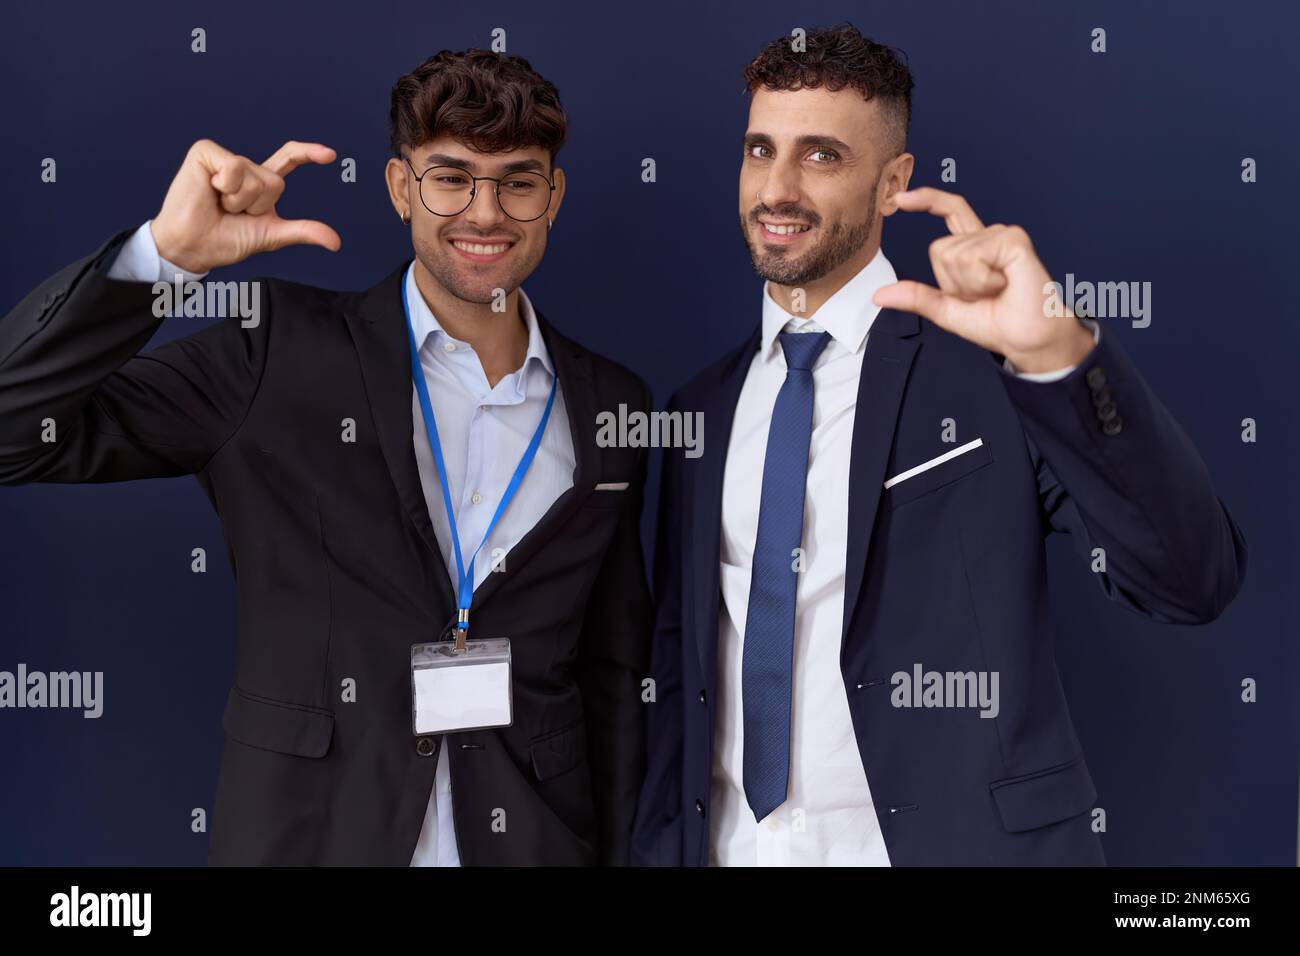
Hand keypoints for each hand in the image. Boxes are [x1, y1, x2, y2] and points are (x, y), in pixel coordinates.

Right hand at [150, 139, 340, 272]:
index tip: (331, 156)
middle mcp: (245, 168)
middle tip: (233, 213)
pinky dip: (224, 187)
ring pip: (253, 177)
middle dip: (256, 206)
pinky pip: (232, 168)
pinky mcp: (206, 153)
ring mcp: (225, 158)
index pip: (289, 160)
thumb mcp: (271, 235)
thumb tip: (335, 242)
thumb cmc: (226, 240)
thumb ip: (303, 232)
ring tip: (220, 205)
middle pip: (273, 181)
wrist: (193, 246)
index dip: (308, 154)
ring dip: (238, 200)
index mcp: (260, 184)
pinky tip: (209, 191)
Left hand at [872, 187, 1093, 373]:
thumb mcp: (947, 311)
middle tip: (984, 294)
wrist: (1028, 339)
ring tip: (998, 290)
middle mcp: (988, 235)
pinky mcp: (1013, 239)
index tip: (899, 199)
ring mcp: (1002, 234)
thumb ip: (916, 298)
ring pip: (955, 255)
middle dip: (954, 282)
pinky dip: (983, 280)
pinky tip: (1005, 283)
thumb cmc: (998, 323)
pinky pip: (974, 257)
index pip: (950, 210)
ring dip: (971, 284)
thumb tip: (879, 295)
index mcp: (974, 248)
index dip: (926, 200)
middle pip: (940, 249)